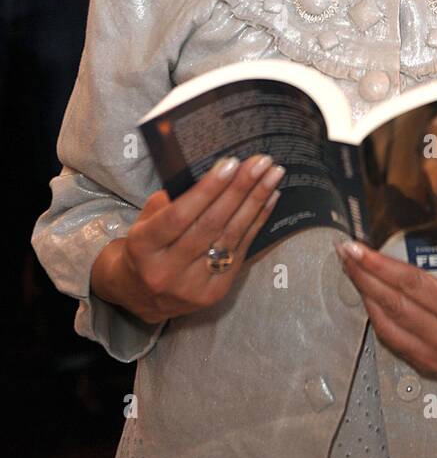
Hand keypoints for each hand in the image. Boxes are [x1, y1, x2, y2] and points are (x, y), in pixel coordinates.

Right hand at [102, 153, 286, 324]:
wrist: (142, 295)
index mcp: (144, 247)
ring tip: (273, 175)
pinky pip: (241, 250)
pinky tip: (270, 198)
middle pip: (211, 224)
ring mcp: (192, 286)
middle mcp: (167, 270)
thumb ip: (171, 201)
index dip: (207, 190)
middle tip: (261, 162)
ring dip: (256, 202)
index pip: (179, 216)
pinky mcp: (214, 293)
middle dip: (240, 189)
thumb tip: (211, 173)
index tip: (230, 163)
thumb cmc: (147, 246)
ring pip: (230, 237)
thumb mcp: (144, 221)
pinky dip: (258, 221)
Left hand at [335, 240, 436, 374]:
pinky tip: (367, 297)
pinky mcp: (429, 365)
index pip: (408, 282)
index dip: (378, 264)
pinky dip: (377, 316)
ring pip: (388, 322)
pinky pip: (394, 338)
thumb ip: (433, 271)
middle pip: (393, 302)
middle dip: (363, 275)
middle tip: (344, 253)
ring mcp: (436, 354)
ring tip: (351, 270)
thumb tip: (390, 252)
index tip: (355, 248)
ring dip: (365, 295)